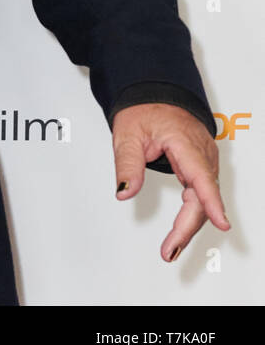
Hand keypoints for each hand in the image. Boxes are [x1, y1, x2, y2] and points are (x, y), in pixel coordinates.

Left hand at [112, 103, 230, 261]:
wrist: (155, 95)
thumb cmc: (144, 110)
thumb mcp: (127, 134)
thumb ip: (127, 163)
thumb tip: (124, 190)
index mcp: (186, 144)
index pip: (201, 177)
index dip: (211, 202)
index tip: (221, 223)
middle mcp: (201, 154)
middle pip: (202, 196)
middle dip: (188, 227)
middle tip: (170, 249)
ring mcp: (204, 161)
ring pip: (202, 198)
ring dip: (190, 223)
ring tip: (172, 246)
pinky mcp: (200, 166)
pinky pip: (201, 192)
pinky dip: (194, 211)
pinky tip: (182, 229)